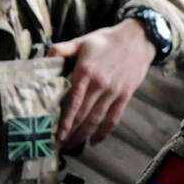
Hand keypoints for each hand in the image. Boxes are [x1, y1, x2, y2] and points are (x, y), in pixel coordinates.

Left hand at [50, 19, 156, 147]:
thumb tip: (44, 57)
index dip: (65, 120)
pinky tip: (95, 141)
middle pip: (83, 114)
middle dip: (71, 132)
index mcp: (86, 71)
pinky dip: (104, 132)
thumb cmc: (108, 40)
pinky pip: (114, 118)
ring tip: (72, 145)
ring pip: (96, 119)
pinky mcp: (125, 95)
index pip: (73, 101)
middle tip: (60, 144)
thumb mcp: (83, 41)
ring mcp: (113, 92)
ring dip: (84, 135)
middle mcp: (99, 84)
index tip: (57, 133)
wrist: (138, 38)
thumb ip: (62, 49)